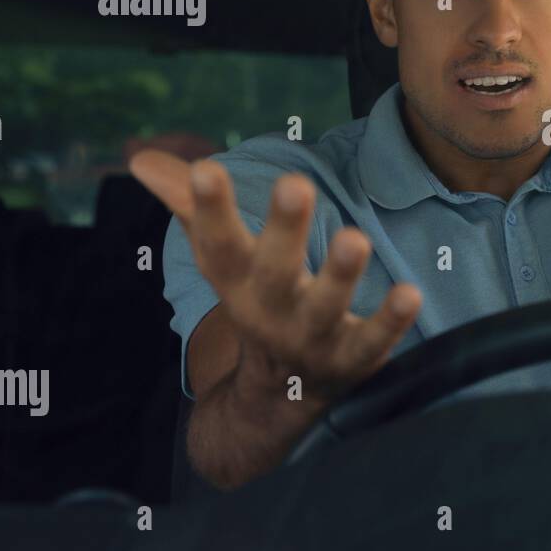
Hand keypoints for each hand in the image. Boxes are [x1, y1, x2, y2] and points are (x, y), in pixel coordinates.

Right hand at [129, 149, 422, 403]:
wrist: (281, 393)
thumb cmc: (258, 299)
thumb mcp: (225, 259)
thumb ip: (192, 204)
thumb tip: (140, 157)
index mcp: (237, 282)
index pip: (217, 244)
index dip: (209, 209)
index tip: (206, 169)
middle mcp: (270, 310)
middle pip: (273, 271)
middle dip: (283, 230)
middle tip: (295, 183)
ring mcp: (312, 337)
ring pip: (324, 307)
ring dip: (339, 274)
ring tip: (354, 237)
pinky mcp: (354, 357)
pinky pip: (373, 340)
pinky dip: (390, 320)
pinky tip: (410, 292)